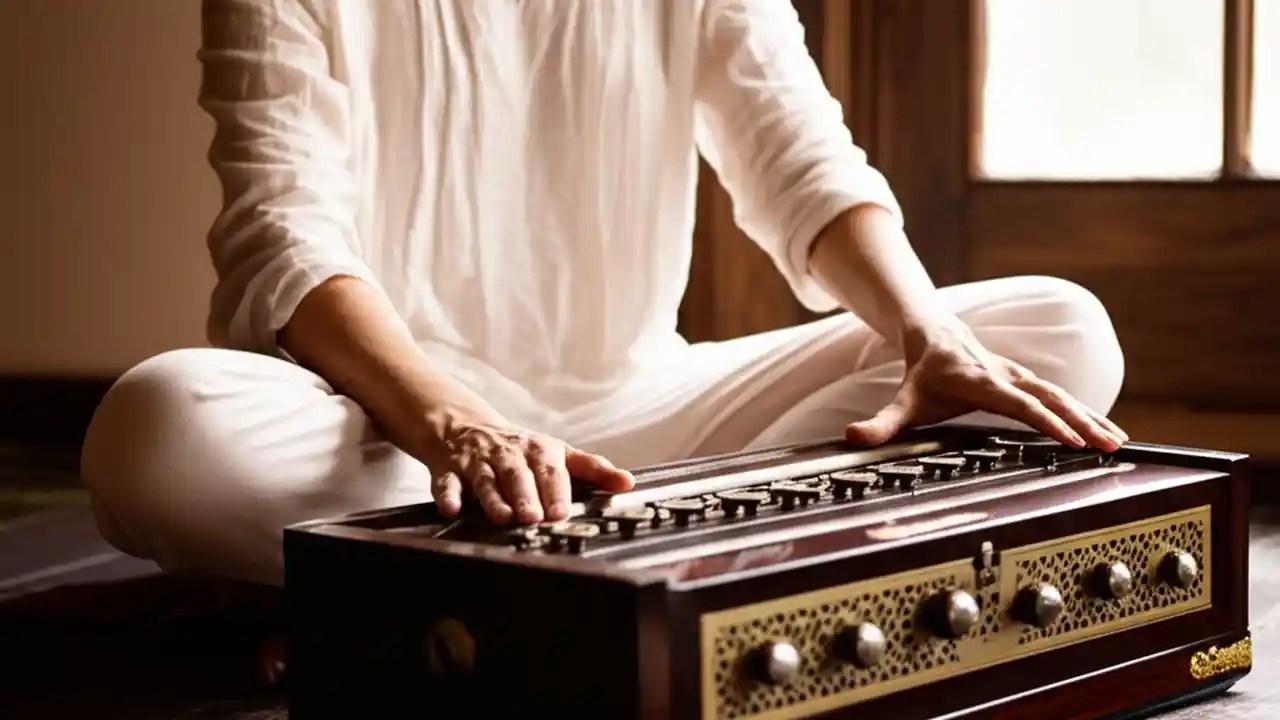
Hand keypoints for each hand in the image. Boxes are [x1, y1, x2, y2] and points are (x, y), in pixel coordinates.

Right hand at [418, 408, 634, 524]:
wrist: (463, 425)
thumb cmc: (519, 448)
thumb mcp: (557, 452)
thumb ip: (592, 468)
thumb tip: (627, 482)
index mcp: (538, 450)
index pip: (551, 470)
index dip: (556, 490)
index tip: (561, 511)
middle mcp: (509, 455)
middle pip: (518, 475)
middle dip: (526, 496)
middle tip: (534, 518)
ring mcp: (478, 462)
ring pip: (486, 481)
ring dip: (493, 499)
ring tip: (502, 517)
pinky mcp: (450, 470)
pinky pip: (447, 483)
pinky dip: (449, 495)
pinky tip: (451, 509)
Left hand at [845, 321, 1128, 450]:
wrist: (937, 335)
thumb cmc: (923, 375)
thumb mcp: (902, 401)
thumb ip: (881, 423)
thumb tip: (852, 437)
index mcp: (978, 381)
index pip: (1016, 403)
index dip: (1043, 420)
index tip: (1068, 440)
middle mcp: (1005, 375)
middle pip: (1049, 398)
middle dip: (1080, 421)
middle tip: (1108, 445)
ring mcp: (1021, 376)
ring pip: (1062, 396)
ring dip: (1092, 417)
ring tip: (1119, 442)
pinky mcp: (1030, 380)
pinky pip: (1062, 397)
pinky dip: (1087, 412)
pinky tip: (1109, 432)